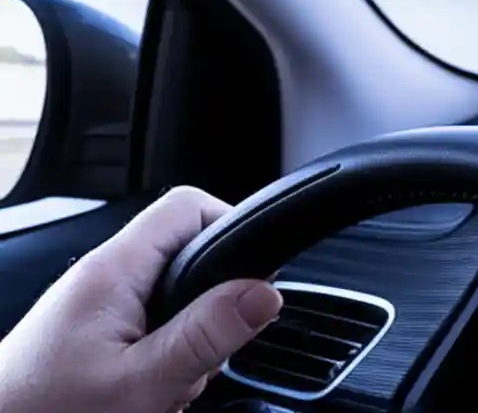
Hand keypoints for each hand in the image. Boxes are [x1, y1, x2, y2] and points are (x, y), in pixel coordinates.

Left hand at [0, 186, 282, 412]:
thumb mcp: (142, 383)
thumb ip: (206, 335)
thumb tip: (265, 293)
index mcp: (113, 271)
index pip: (188, 206)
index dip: (230, 229)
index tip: (251, 281)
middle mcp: (101, 278)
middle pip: (187, 256)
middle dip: (210, 308)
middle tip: (200, 357)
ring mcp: (93, 306)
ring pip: (172, 299)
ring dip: (186, 343)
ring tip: (165, 386)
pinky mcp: (89, 333)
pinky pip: (148, 327)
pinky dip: (162, 358)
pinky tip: (149, 393)